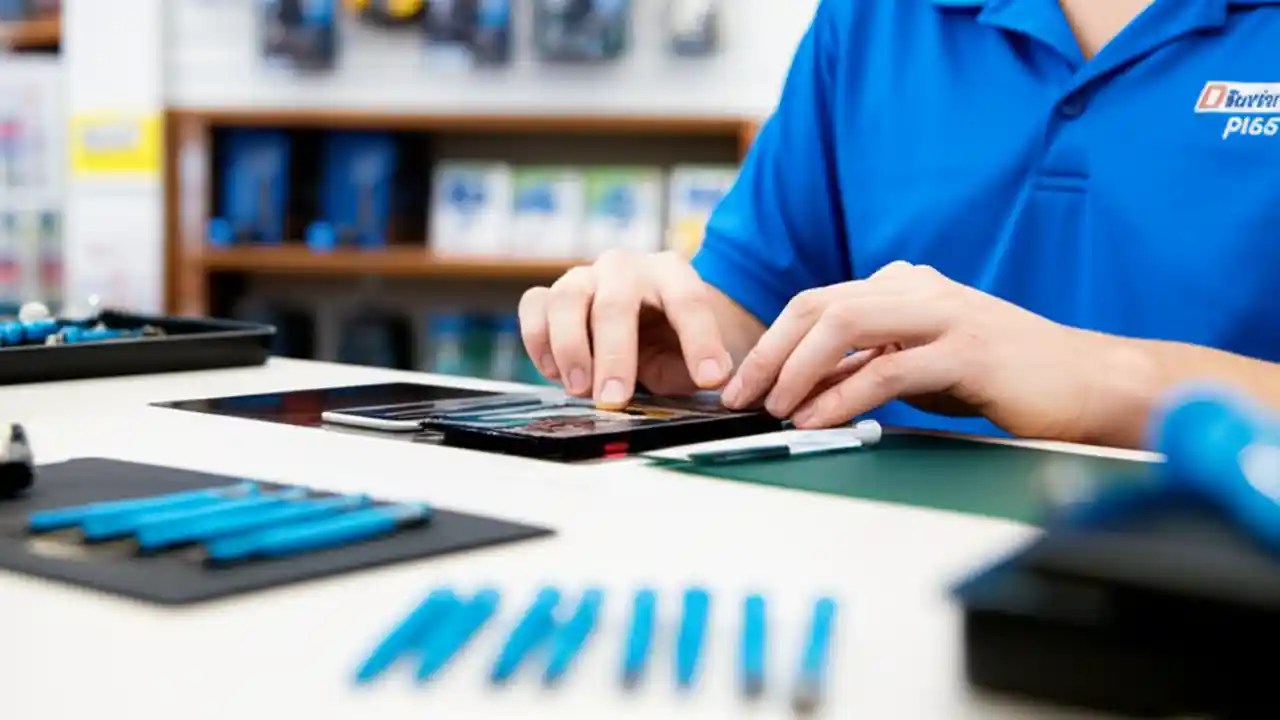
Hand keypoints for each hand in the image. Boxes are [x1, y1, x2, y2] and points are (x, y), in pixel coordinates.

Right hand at [519, 250, 736, 409]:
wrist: (640, 321)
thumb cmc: (670, 341)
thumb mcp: (692, 357)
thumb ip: (696, 369)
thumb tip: (709, 384)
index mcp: (671, 274)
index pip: (688, 301)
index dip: (700, 341)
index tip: (710, 379)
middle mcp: (625, 268)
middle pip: (615, 304)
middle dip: (615, 357)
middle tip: (614, 400)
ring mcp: (584, 277)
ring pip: (566, 300)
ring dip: (570, 349)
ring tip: (580, 390)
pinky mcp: (552, 294)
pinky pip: (534, 305)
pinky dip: (538, 339)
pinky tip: (554, 372)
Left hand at [720, 262, 1155, 443]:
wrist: (1090, 384)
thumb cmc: (1005, 379)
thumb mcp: (922, 368)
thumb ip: (867, 367)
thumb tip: (804, 389)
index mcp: (905, 286)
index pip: (818, 302)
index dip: (772, 341)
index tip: (744, 380)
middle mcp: (919, 289)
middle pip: (819, 305)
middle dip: (769, 351)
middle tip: (740, 394)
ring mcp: (945, 314)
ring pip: (845, 324)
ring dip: (797, 369)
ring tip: (773, 406)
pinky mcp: (967, 350)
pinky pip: (886, 367)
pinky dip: (842, 394)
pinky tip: (818, 419)